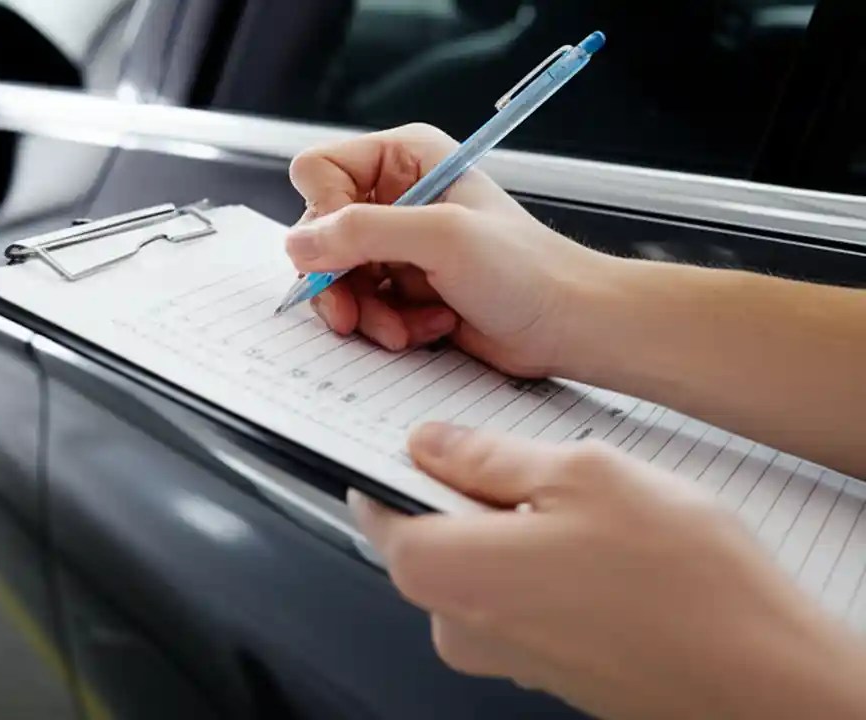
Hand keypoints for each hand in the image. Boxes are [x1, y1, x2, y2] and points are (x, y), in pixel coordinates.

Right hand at [286, 124, 609, 377]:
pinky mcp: (402, 287)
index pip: (319, 171)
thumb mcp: (442, 237)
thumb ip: (363, 231)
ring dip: (366, 312)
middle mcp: (395, 196)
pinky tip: (429, 327)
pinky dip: (389, 325)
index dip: (322, 215)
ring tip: (404, 327)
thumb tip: (299, 243)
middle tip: (355, 314)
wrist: (567, 324)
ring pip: (335, 277)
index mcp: (404, 158)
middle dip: (340, 281)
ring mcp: (397, 244)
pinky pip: (361, 307)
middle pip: (319, 233)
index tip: (342, 251)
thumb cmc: (528, 270)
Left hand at [351, 423, 865, 719]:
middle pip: (429, 535)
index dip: (396, 461)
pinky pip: (517, 599)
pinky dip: (542, 566)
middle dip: (468, 492)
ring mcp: (500, 655)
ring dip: (513, 527)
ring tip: (584, 506)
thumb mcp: (580, 474)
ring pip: (479, 564)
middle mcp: (457, 625)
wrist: (763, 678)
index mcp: (443, 569)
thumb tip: (435, 443)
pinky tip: (601, 550)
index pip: (376, 504)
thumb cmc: (682, 583)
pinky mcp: (543, 668)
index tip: (425, 435)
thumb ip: (487, 457)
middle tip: (533, 460)